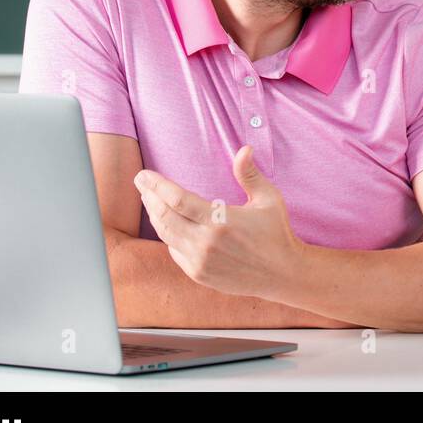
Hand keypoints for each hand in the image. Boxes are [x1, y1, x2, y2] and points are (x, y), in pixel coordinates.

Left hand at [134, 145, 303, 302]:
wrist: (282, 273)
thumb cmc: (276, 232)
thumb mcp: (269, 199)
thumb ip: (250, 174)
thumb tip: (244, 148)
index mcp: (221, 221)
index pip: (177, 200)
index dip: (157, 185)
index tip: (143, 175)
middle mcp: (206, 243)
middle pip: (164, 217)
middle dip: (149, 197)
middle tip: (141, 183)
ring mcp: (200, 261)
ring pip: (166, 235)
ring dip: (155, 215)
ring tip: (149, 200)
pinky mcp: (199, 274)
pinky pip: (174, 251)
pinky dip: (168, 235)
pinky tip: (168, 224)